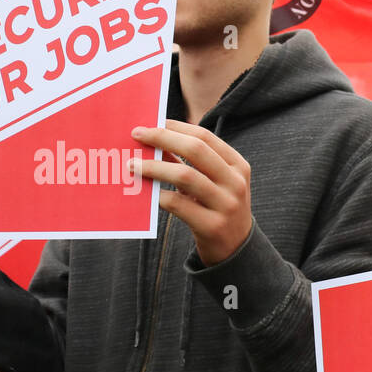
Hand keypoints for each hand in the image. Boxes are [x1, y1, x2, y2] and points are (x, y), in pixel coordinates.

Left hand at [131, 120, 252, 265]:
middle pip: (196, 150)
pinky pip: (177, 204)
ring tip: (133, 165)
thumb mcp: (214, 182)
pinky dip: (158, 194)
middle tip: (137, 135)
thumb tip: (154, 139)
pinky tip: (146, 191)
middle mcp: (235, 183)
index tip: (152, 123)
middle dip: (162, 138)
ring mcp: (226, 205)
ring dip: (154, 167)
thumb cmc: (218, 207)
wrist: (236, 248)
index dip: (175, 127)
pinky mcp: (212, 226)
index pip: (204, 137)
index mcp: (238, 166)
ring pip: (185, 175)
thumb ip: (191, 162)